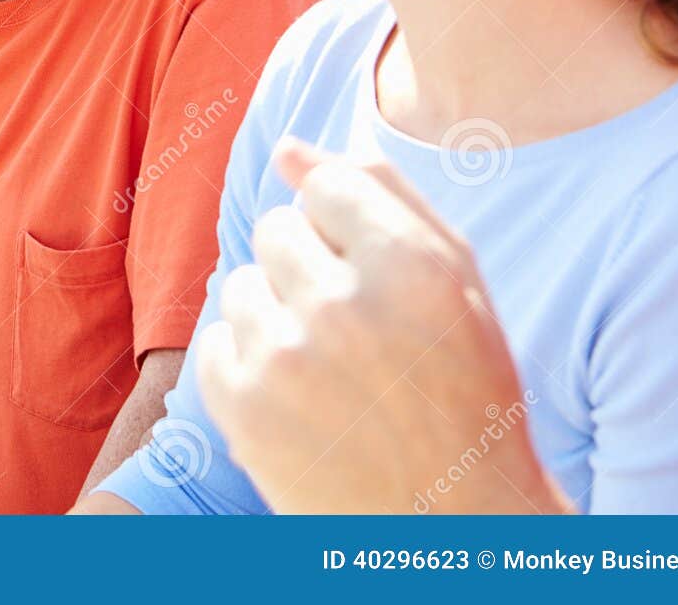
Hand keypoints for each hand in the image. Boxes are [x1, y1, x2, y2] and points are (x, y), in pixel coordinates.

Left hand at [196, 139, 568, 513]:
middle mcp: (345, 308)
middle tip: (358, 334)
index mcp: (413, 267)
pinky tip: (298, 402)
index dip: (349, 232)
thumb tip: (290, 147)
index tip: (375, 278)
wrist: (450, 530)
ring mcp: (286, 361)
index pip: (327, 185)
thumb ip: (380, 196)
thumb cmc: (462, 394)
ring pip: (241, 283)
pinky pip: (215, 341)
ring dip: (277, 316)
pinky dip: (248, 365)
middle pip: (277, 229)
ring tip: (331, 372)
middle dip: (310, 269)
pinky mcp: (242, 410)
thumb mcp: (455, 286)